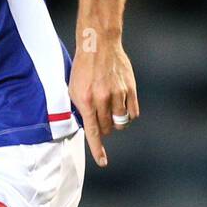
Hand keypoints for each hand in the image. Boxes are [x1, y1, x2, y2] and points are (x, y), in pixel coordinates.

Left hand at [68, 38, 139, 166]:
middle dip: (104, 128)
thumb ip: (80, 109)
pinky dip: (128, 114)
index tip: (103, 162)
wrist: (98, 44)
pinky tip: (122, 107)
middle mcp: (103, 99)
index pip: (93, 132)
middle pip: (108, 129)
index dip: (98, 150)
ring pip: (121, 122)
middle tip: (100, 117)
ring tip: (111, 110)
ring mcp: (118, 94)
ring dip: (116, 122)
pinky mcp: (130, 88)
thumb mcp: (73, 89)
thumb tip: (88, 127)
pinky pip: (133, 113)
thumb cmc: (82, 68)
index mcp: (86, 101)